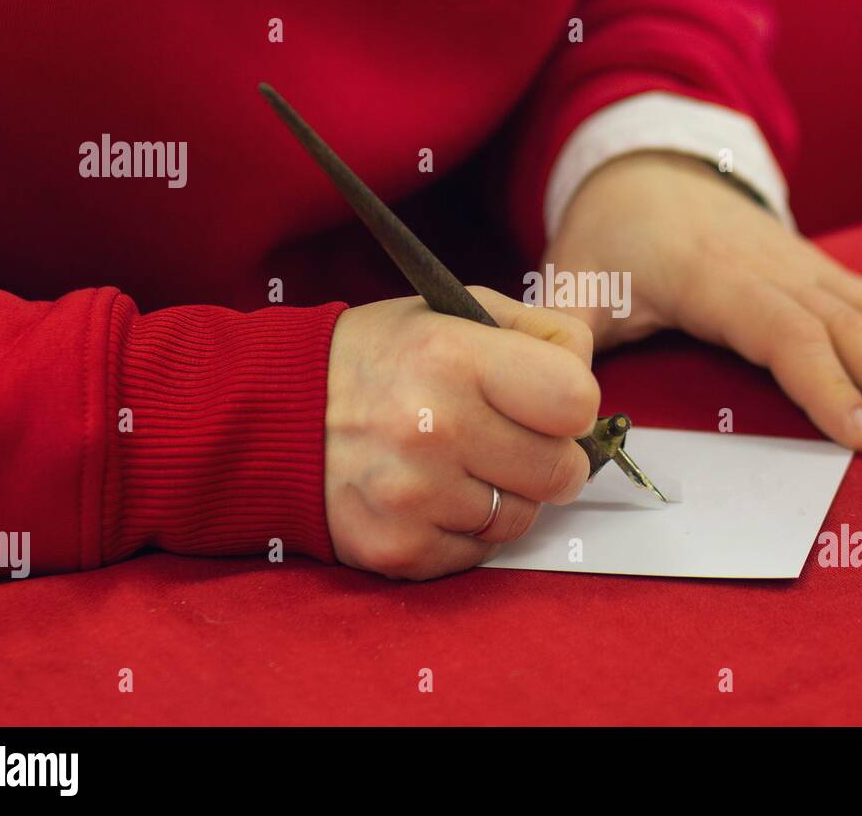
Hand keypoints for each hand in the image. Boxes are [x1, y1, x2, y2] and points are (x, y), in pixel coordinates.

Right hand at [324, 288, 598, 578]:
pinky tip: (432, 494)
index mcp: (452, 357)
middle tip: (507, 435)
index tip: (548, 400)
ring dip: (506, 494)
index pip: (576, 400)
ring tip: (461, 462)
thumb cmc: (378, 358)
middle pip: (561, 470)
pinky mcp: (398, 549)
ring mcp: (413, 497)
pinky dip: (466, 529)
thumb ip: (537, 331)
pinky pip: (479, 552)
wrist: (272, 416)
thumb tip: (589, 377)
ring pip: (523, 518)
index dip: (571, 402)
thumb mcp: (451, 309)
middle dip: (547, 454)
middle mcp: (432, 429)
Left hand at [543, 152, 861, 450]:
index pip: (780, 331)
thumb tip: (561, 406)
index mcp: (711, 275)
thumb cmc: (608, 239)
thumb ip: (563, 338)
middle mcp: (771, 266)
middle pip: (846, 323)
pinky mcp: (820, 269)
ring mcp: (804, 264)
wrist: (643, 167)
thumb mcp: (571, 282)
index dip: (826, 382)